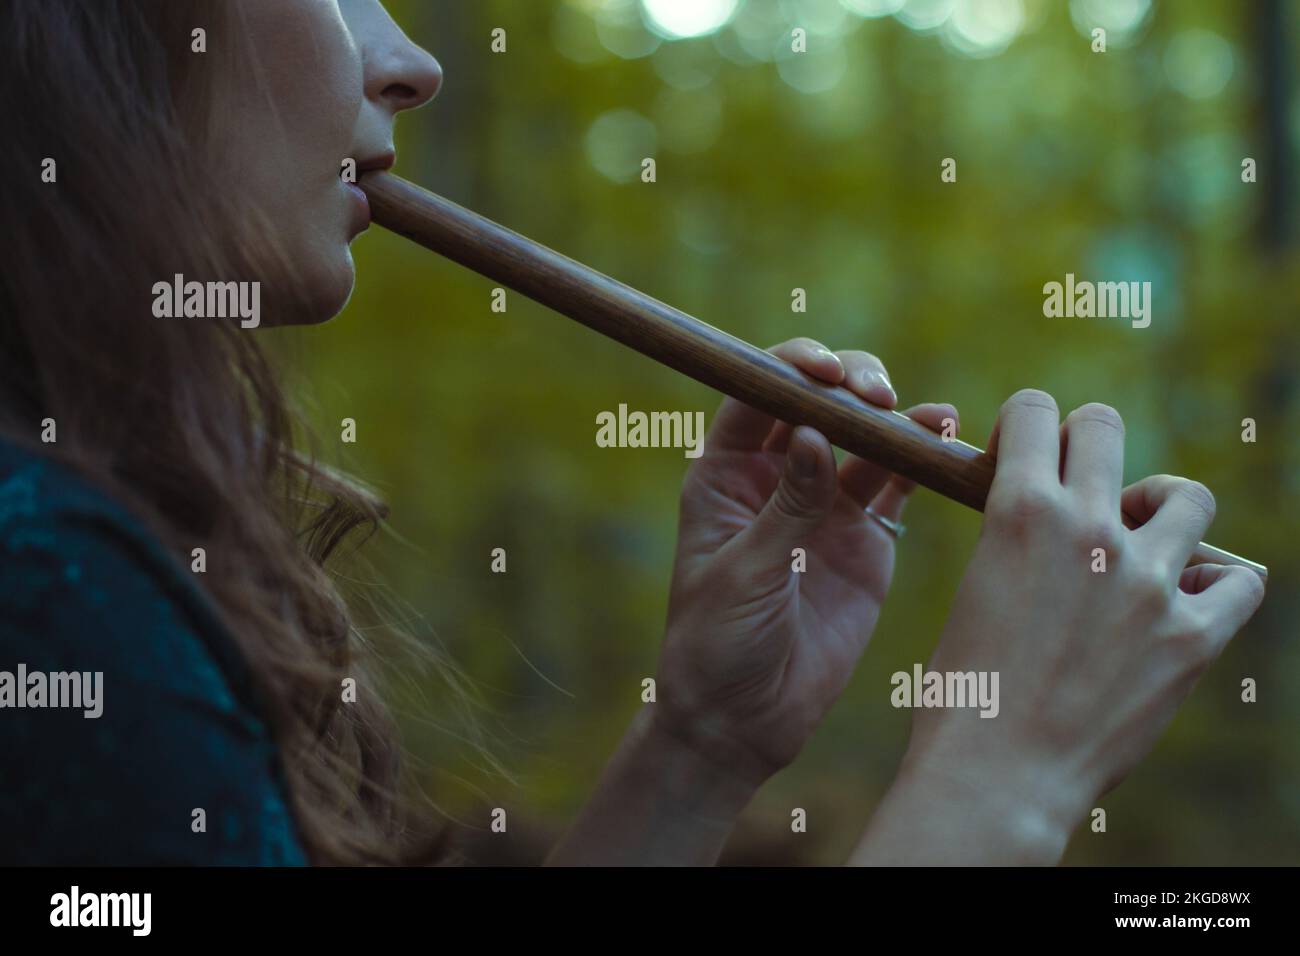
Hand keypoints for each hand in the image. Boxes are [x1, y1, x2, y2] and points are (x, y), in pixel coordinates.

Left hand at [651, 337, 956, 786]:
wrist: (746, 717)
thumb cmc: (718, 642)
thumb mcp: (745, 571)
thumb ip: (787, 506)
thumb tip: (815, 432)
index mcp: (726, 473)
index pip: (757, 395)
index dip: (791, 368)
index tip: (825, 370)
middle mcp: (776, 476)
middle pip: (816, 402)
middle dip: (850, 384)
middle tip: (876, 396)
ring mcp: (824, 503)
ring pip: (863, 436)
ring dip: (892, 415)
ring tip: (924, 414)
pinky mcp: (866, 536)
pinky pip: (896, 483)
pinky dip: (919, 456)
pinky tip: (942, 436)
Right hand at [856, 389, 1264, 863]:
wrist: (998, 775)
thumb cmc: (965, 690)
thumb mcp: (975, 587)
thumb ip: (1016, 537)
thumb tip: (1043, 511)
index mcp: (1020, 512)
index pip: (1034, 410)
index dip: (1027, 424)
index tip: (1023, 455)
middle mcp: (1090, 531)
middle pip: (1106, 426)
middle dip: (1085, 443)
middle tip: (1078, 486)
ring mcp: (1150, 583)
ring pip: (1187, 496)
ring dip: (1159, 507)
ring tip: (1140, 538)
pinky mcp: (1193, 639)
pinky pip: (1239, 581)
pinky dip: (1217, 582)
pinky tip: (1183, 597)